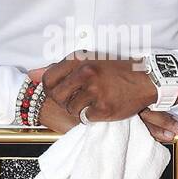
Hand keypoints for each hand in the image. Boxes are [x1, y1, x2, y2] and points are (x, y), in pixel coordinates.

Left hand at [28, 53, 177, 144]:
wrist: (147, 80)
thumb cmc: (116, 70)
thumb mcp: (88, 61)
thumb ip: (58, 68)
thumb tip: (31, 75)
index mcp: (80, 60)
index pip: (49, 79)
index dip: (51, 89)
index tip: (60, 91)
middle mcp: (86, 74)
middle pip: (57, 97)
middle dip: (64, 102)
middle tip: (77, 99)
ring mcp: (95, 92)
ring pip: (71, 109)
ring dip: (79, 109)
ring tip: (93, 102)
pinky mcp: (104, 108)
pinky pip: (86, 118)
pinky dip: (92, 116)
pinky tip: (102, 108)